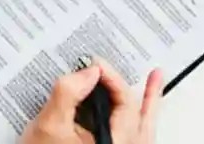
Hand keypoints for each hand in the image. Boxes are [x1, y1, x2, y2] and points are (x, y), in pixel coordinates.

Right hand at [20, 61, 163, 143]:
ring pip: (142, 129)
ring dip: (147, 103)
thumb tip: (89, 73)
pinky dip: (139, 119)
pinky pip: (135, 137)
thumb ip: (68, 94)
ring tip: (154, 80)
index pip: (125, 105)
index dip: (113, 79)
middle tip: (120, 69)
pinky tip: (142, 109)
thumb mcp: (49, 125)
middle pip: (138, 117)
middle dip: (134, 89)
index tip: (96, 65)